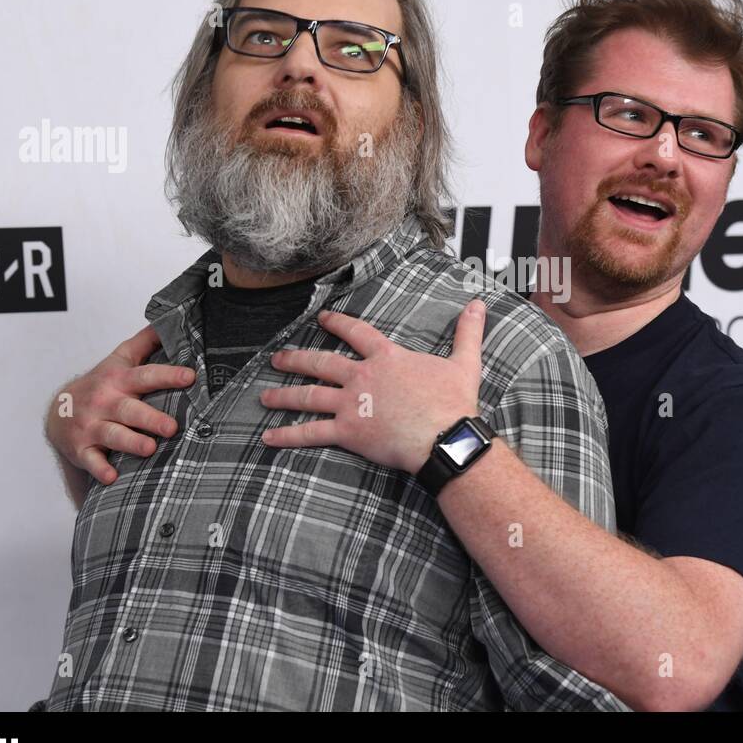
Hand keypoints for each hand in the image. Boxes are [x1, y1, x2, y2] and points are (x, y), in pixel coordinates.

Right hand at [46, 325, 195, 483]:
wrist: (58, 410)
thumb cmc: (101, 385)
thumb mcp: (119, 360)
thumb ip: (144, 343)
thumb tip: (169, 320)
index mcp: (118, 381)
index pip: (146, 375)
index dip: (168, 375)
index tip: (191, 376)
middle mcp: (105, 402)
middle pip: (130, 410)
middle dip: (150, 418)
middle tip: (172, 427)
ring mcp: (91, 426)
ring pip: (113, 435)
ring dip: (131, 443)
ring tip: (150, 449)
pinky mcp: (81, 448)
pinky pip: (91, 460)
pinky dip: (100, 469)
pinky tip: (112, 477)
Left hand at [261, 299, 486, 474]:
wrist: (445, 436)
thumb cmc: (453, 402)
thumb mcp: (464, 362)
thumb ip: (467, 332)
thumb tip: (478, 304)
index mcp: (386, 358)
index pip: (355, 333)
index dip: (336, 324)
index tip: (320, 319)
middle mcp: (362, 377)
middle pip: (321, 363)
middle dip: (296, 359)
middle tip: (276, 358)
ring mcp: (351, 404)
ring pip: (308, 396)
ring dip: (283, 395)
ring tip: (264, 396)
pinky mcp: (347, 431)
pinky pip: (311, 433)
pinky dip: (288, 436)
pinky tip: (268, 438)